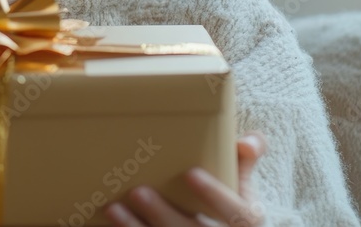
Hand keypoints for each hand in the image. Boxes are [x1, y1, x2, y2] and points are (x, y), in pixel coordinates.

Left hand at [103, 131, 266, 226]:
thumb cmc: (228, 202)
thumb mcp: (241, 183)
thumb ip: (244, 160)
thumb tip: (248, 142)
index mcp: (244, 221)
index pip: (236, 214)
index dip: (215, 195)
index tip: (191, 172)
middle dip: (163, 214)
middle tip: (138, 191)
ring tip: (114, 208)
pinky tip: (112, 222)